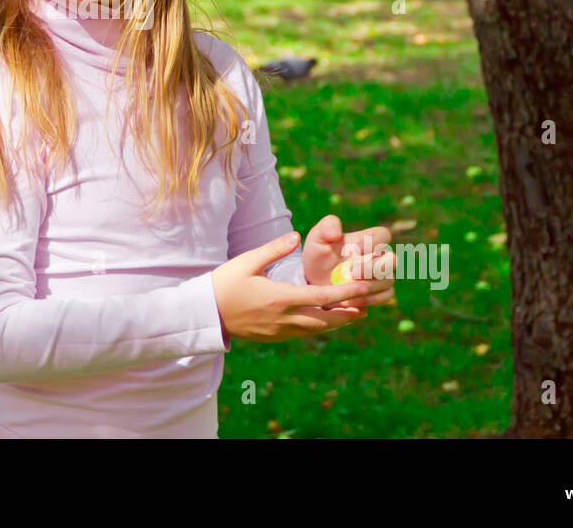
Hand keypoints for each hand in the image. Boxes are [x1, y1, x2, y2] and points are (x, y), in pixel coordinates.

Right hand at [211, 233, 393, 342]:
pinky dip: (318, 326)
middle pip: (326, 319)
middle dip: (348, 312)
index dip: (346, 292)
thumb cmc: (224, 284)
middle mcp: (284, 318)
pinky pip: (303, 333)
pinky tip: (323, 318)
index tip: (364, 287)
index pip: (322, 297)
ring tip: (352, 313)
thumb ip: (274, 249)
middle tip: (367, 304)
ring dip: (336, 321)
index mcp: (281, 298)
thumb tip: (297, 236)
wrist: (205, 314)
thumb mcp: (247, 262)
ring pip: (316, 329)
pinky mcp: (274, 336)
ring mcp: (279, 330)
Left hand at [301, 215, 395, 310]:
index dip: (374, 241)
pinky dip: (372, 299)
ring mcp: (381, 276)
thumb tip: (336, 233)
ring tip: (349, 288)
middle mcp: (378, 257)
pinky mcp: (379, 293)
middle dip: (374, 267)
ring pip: (389, 280)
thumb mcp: (316, 239)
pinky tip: (353, 300)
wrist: (314, 281)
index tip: (355, 249)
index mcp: (367, 240)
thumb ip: (326, 228)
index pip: (383, 235)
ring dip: (371, 285)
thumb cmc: (318, 256)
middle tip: (352, 272)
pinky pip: (386, 295)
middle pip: (392, 260)